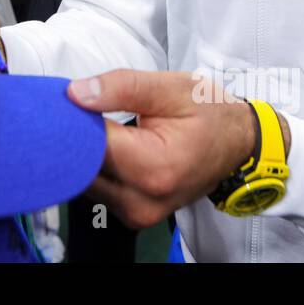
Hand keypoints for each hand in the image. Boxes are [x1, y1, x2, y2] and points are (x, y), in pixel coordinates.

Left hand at [67, 70, 288, 228]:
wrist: (238, 144)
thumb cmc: (208, 112)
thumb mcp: (170, 88)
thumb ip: (121, 87)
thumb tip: (74, 93)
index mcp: (155, 168)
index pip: (89, 147)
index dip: (71, 121)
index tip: (65, 100)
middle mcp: (143, 201)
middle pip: (81, 169)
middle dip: (71, 138)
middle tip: (73, 108)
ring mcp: (137, 214)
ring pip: (83, 182)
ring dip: (79, 154)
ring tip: (92, 123)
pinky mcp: (133, 216)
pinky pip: (96, 190)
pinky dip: (91, 168)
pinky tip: (101, 145)